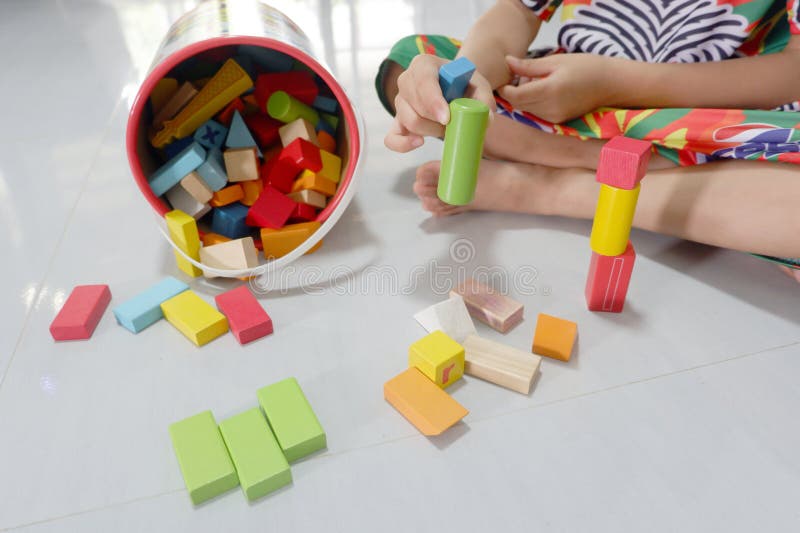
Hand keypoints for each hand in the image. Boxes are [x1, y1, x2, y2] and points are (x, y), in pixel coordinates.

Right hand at [384, 54, 495, 152]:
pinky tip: (419, 143)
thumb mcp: (479, 85)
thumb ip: (485, 99)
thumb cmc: (464, 84)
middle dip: (436, 121)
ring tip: (445, 128)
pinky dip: (402, 144)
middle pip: (415, 106)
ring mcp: (400, 101)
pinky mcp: (397, 121)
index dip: (433, 102)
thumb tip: (486, 120)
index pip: (423, 82)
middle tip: (454, 123)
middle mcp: (406, 80)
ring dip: (430, 131)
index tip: (446, 119)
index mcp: (424, 64)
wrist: (454, 88)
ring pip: (408, 122)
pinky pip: (391, 138)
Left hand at [496, 54, 619, 123]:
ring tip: (537, 81)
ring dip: (524, 98)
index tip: (504, 79)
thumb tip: (507, 62)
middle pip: (519, 104)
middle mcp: (549, 109)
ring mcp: (554, 118)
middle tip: (522, 76)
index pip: (515, 96)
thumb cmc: (584, 67)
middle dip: (514, 92)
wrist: (610, 84)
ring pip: (527, 110)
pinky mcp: (558, 122)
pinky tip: (545, 91)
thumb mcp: (555, 61)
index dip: (505, 89)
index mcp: (548, 91)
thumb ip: (529, 66)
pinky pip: (537, 114)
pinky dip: (534, 104)